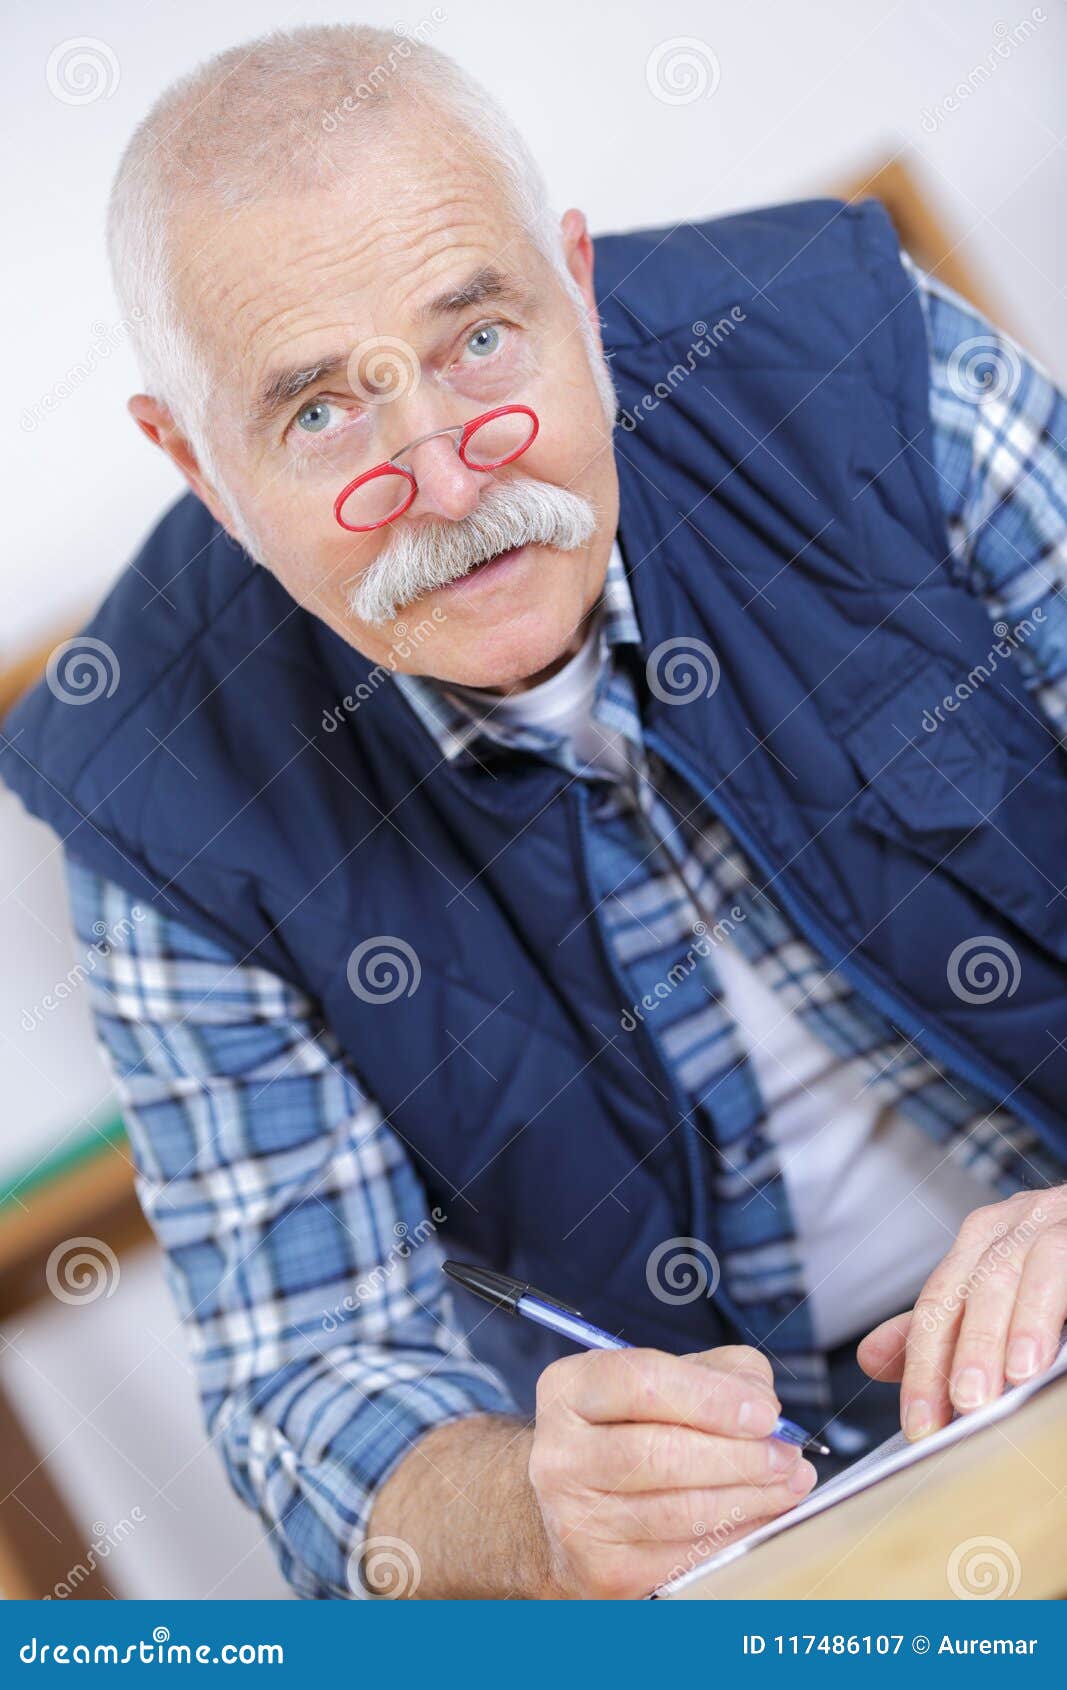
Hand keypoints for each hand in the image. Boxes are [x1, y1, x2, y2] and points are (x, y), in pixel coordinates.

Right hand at [527, 1344, 816, 1598]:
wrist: (573, 1507)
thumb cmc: (630, 1429)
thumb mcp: (665, 1379)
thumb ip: (721, 1373)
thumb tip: (764, 1406)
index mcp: (568, 1390)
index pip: (642, 1383)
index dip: (711, 1398)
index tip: (765, 1414)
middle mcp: (559, 1454)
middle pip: (663, 1453)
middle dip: (740, 1455)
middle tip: (788, 1455)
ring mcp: (577, 1519)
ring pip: (681, 1510)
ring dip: (750, 1497)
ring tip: (789, 1482)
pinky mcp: (605, 1572)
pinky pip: (686, 1555)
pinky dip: (736, 1534)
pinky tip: (762, 1516)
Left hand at [858, 1186, 1066, 1439]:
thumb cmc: (1052, 1269)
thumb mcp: (991, 1291)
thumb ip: (939, 1327)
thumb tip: (870, 1359)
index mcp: (981, 1240)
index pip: (939, 1302)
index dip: (924, 1364)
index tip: (920, 1423)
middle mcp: (1015, 1225)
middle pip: (978, 1284)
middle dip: (970, 1347)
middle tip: (966, 1403)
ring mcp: (1057, 1224)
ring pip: (1032, 1267)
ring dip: (1022, 1323)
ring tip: (1017, 1377)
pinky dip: (1059, 1305)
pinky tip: (1058, 1349)